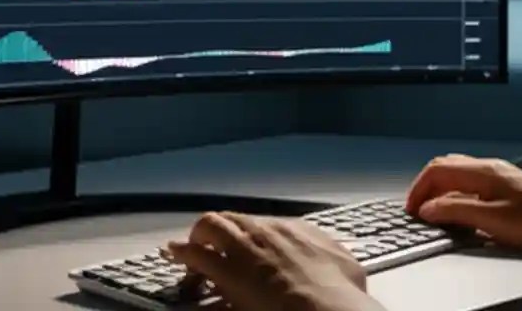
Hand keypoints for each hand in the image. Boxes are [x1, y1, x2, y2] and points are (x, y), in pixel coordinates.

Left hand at [165, 211, 384, 310]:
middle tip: (212, 242)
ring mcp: (245, 248)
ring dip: (200, 234)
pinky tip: (173, 253)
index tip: (250, 245)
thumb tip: (344, 265)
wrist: (323, 308)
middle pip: (236, 219)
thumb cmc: (340, 296)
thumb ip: (336, 260)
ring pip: (212, 225)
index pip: (268, 225)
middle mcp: (268, 232)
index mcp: (297, 231)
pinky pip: (195, 254)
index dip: (254, 235)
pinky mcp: (226, 271)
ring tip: (189, 246)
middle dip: (222, 229)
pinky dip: (182, 253)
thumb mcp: (348, 270)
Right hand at [405, 154, 521, 249]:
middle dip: (426, 187)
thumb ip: (456, 211)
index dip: (418, 189)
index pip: (436, 170)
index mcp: (482, 172)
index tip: (411, 209)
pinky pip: (472, 184)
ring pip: (458, 175)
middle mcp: (489, 168)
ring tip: (436, 211)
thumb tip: (429, 208)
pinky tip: (463, 212)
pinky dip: (457, 194)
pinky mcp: (509, 188)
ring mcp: (500, 176)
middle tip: (418, 209)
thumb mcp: (492, 220)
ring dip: (441, 190)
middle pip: (445, 168)